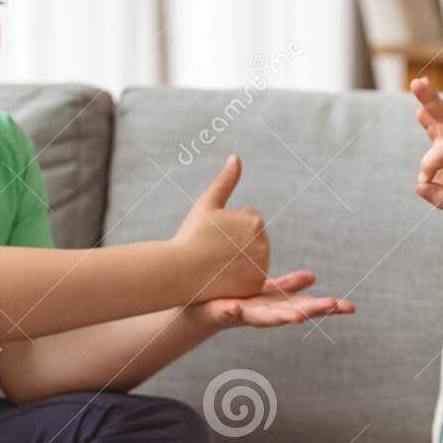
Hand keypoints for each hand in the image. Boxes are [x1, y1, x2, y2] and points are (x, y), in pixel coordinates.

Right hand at [173, 154, 269, 300]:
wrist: (179, 271)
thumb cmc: (191, 234)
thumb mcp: (207, 203)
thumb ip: (225, 181)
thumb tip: (236, 157)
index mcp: (255, 221)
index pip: (247, 220)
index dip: (226, 227)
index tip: (213, 234)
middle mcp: (263, 244)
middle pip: (252, 241)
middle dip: (236, 244)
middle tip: (213, 250)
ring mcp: (261, 267)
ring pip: (252, 259)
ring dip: (238, 260)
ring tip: (217, 263)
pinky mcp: (255, 286)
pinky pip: (250, 278)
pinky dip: (239, 278)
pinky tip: (222, 276)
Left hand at [191, 270, 355, 328]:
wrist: (197, 309)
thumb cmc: (235, 298)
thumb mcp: (265, 292)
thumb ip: (287, 286)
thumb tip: (313, 276)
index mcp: (275, 306)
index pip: (307, 307)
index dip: (329, 308)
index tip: (351, 308)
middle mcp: (263, 314)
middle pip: (291, 314)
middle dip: (311, 311)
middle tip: (332, 306)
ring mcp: (242, 315)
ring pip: (263, 319)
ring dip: (278, 318)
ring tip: (295, 316)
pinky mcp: (219, 312)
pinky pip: (225, 311)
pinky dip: (231, 311)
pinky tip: (236, 307)